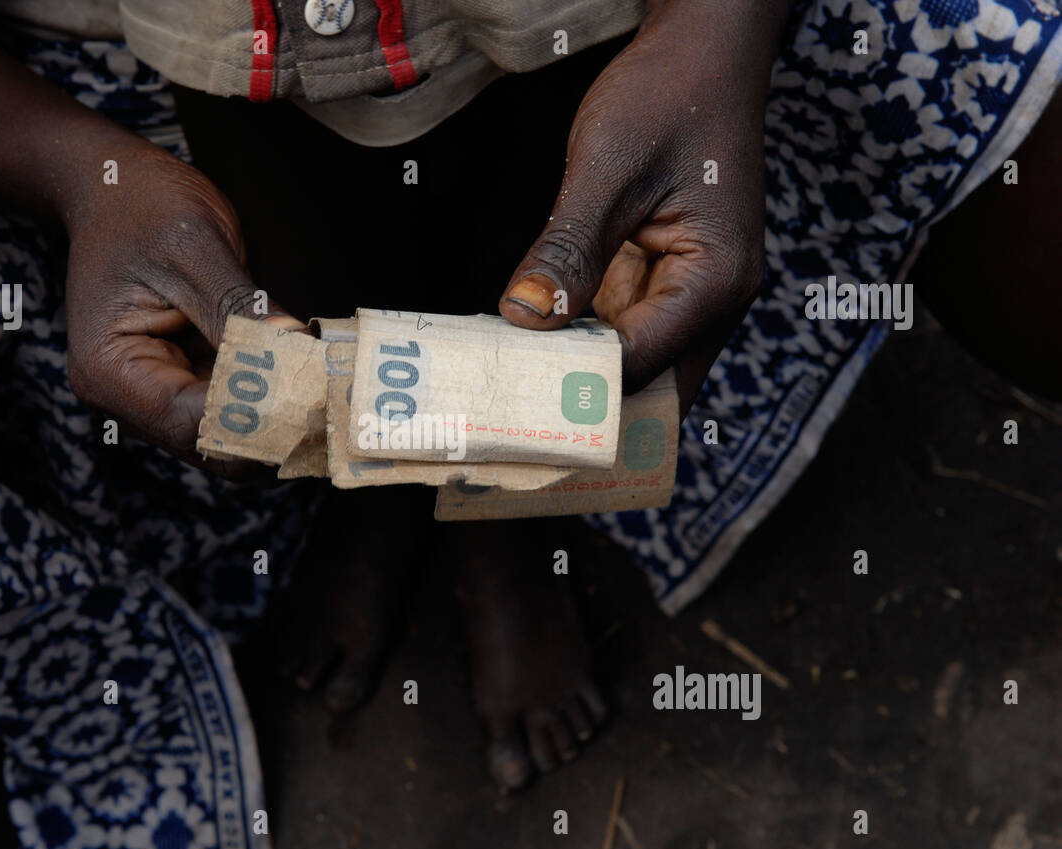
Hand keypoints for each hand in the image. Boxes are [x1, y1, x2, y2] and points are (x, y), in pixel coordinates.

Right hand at [62, 139, 303, 473]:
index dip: (261, 418)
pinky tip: (310, 372)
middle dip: (276, 425)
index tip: (319, 396)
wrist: (114, 187)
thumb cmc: (141, 207)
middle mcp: (127, 397)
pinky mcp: (183, 381)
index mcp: (110, 371)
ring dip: (280, 412)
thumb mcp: (196, 249)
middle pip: (216, 444)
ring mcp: (154, 394)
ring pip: (232, 433)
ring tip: (332, 385)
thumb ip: (243, 310)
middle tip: (340, 399)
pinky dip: (271, 393)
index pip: (197, 423)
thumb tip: (299, 357)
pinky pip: (234, 404)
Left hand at [499, 0, 790, 410]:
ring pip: (636, 367)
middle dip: (584, 406)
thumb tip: (524, 319)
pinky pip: (625, 332)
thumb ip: (568, 248)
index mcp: (716, 281)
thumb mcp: (606, 168)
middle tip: (510, 421)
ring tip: (511, 393)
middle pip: (648, 386)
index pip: (639, 365)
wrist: (705, 50)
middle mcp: (715, 302)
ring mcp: (693, 295)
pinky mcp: (668, 282)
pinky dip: (583, 346)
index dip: (575, 389)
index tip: (509, 399)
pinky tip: (534, 350)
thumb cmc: (668, 94)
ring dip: (580, 380)